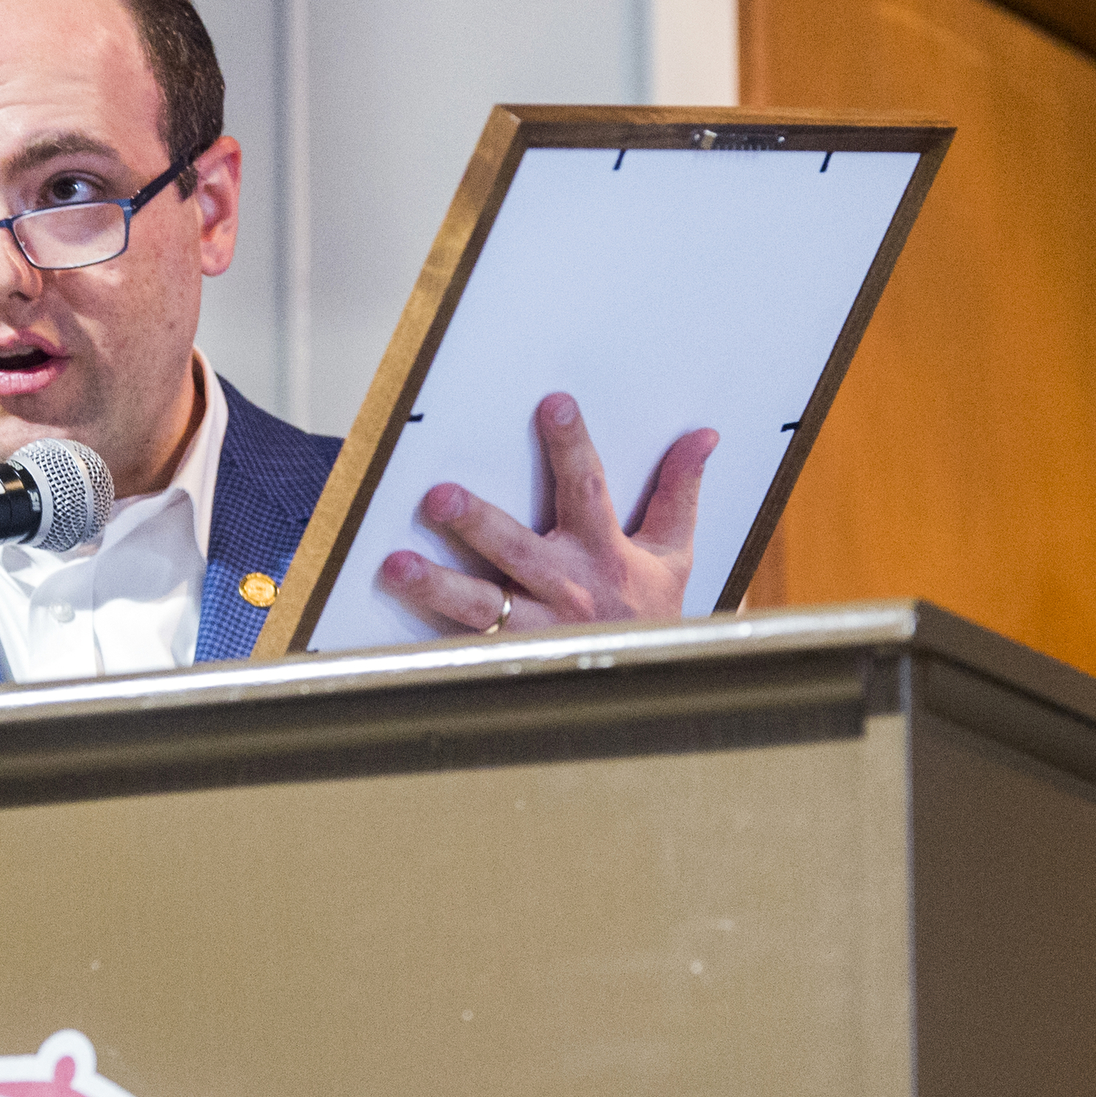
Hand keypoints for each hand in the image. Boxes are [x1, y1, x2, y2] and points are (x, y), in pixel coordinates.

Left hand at [376, 392, 715, 635]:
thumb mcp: (672, 555)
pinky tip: (393, 624)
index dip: (572, 446)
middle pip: (519, 550)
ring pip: (482, 606)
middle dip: (479, 524)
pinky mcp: (512, 659)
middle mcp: (569, 589)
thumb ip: (679, 492)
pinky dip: (433, 640)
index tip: (554, 405)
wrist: (648, 691)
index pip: (589, 489)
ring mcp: (537, 629)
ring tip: (396, 566)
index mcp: (606, 552)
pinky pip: (467, 649)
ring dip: (437, 586)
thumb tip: (702, 436)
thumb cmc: (649, 615)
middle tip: (440, 496)